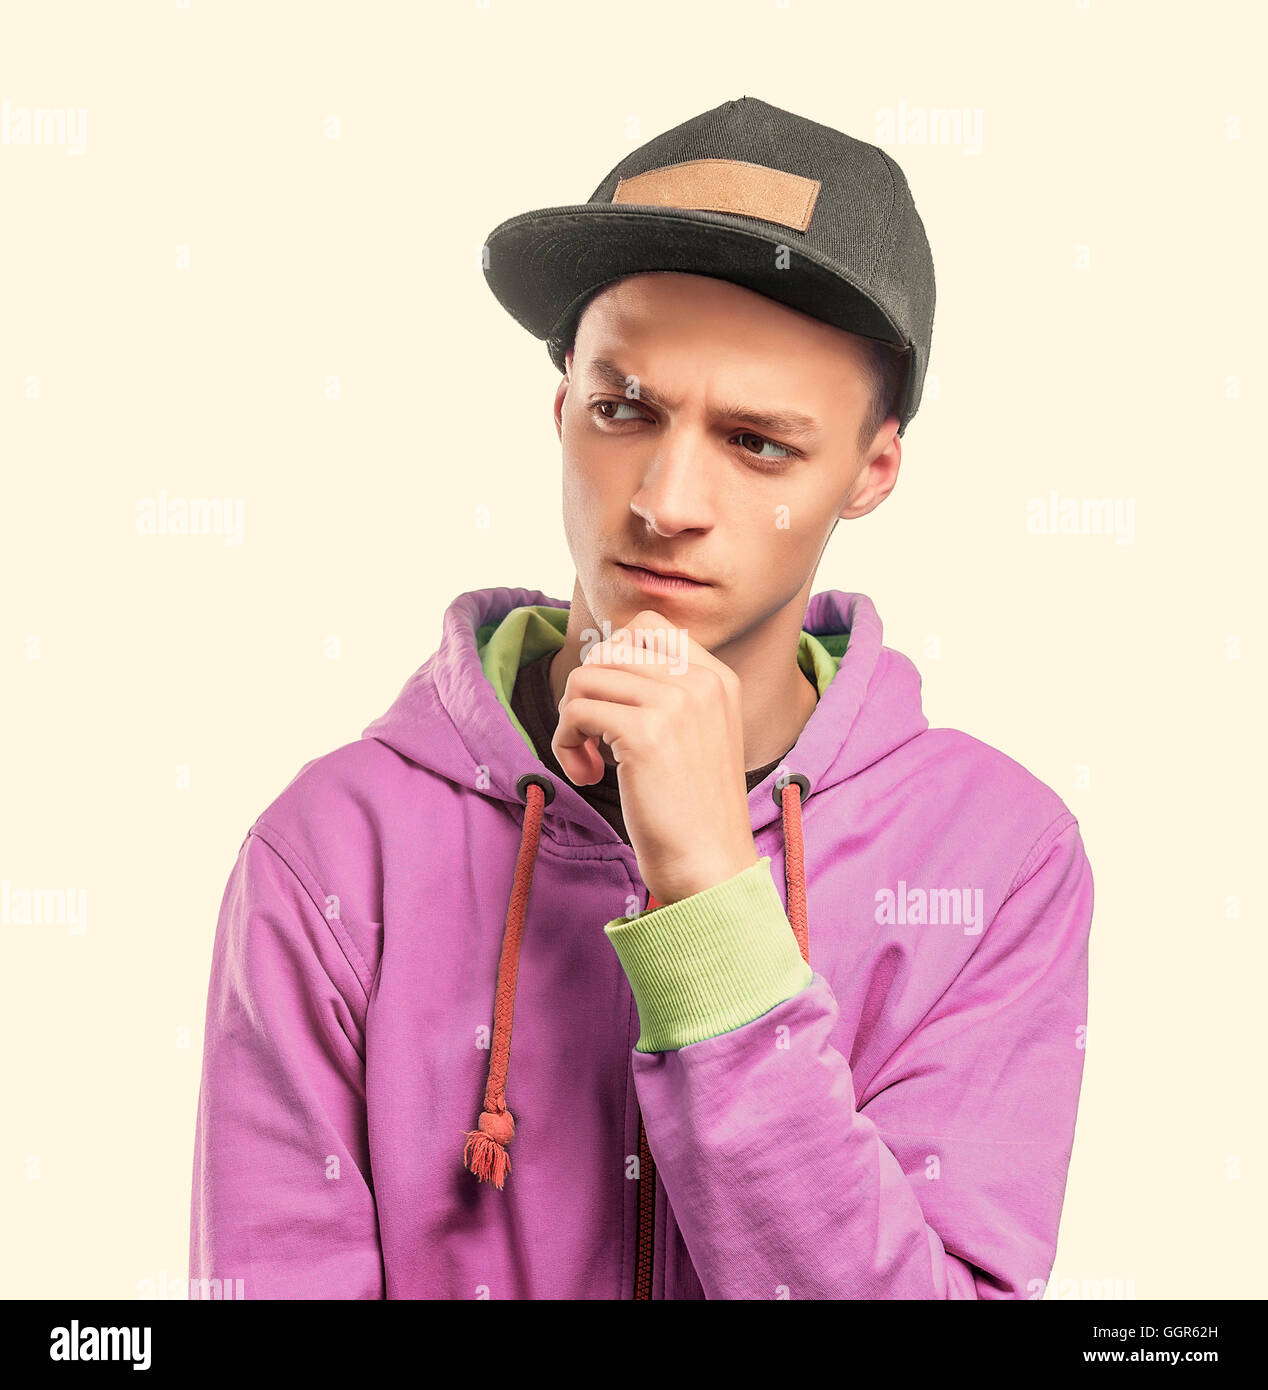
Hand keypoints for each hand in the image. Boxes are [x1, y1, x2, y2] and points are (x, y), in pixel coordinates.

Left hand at [552, 609, 758, 905]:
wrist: (712, 866)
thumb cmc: (694, 811)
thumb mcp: (699, 734)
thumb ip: (669, 694)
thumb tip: (603, 662)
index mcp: (718, 677)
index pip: (647, 627)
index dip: (612, 660)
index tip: (612, 708)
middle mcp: (702, 681)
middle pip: (608, 651)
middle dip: (587, 693)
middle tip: (595, 738)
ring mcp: (676, 703)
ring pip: (585, 677)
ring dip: (572, 720)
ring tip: (589, 761)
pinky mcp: (646, 733)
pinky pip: (576, 712)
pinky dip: (566, 744)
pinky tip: (589, 776)